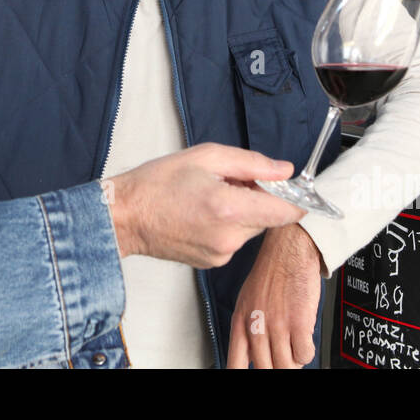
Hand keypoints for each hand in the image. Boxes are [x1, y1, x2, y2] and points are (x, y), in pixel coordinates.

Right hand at [105, 143, 305, 267]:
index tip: (294, 187)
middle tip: (232, 180)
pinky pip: (234, 240)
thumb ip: (252, 163)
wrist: (125, 216)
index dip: (295, 197)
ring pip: (250, 228)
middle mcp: (229, 237)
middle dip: (259, 198)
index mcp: (229, 208)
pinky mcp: (213, 262)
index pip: (285, 210)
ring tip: (211, 196)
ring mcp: (221, 254)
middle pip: (267, 217)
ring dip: (242, 211)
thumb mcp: (206, 157)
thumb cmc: (157, 183)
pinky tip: (203, 213)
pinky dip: (227, 225)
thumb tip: (284, 170)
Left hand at [227, 223, 322, 367]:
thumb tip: (249, 356)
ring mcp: (278, 325)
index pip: (234, 364)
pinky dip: (306, 352)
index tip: (257, 370)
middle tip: (282, 356)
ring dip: (293, 360)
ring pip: (286, 366)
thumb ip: (246, 330)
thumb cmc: (270, 273)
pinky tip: (303, 339)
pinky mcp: (299, 323)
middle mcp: (257, 326)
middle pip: (265, 369)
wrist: (289, 251)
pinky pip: (304, 355)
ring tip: (294, 346)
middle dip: (276, 366)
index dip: (244, 373)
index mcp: (240, 322)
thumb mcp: (246, 301)